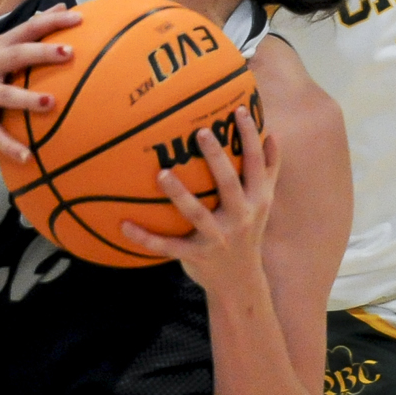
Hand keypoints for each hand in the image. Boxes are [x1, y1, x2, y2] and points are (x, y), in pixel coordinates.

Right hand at [0, 7, 81, 162]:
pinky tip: (28, 156)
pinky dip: (10, 145)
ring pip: (5, 95)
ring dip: (27, 99)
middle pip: (16, 56)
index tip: (79, 19)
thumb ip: (28, 34)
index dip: (51, 23)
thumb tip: (61, 8)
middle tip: (69, 53)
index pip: (26, 30)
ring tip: (50, 103)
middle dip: (42, 53)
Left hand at [120, 107, 276, 293]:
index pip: (255, 164)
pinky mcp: (196, 256)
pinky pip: (167, 246)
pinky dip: (145, 237)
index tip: (237, 111)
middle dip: (217, 158)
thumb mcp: (264, 204)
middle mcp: (241, 217)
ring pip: (197, 214)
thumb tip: (272, 135)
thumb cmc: (248, 233)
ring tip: (162, 173)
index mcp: (258, 200)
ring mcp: (218, 238)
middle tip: (200, 133)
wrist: (241, 283)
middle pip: (228, 184)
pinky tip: (123, 225)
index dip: (249, 137)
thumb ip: (268, 171)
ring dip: (179, 194)